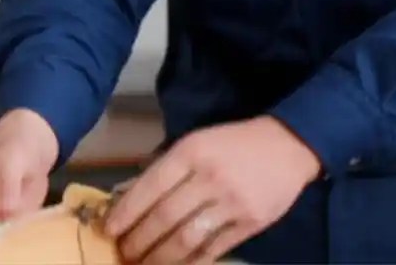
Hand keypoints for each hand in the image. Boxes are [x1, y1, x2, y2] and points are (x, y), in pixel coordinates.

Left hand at [105, 116, 320, 263]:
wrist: (287, 146)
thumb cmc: (231, 144)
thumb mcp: (196, 143)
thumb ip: (165, 168)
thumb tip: (128, 199)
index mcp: (192, 152)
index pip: (150, 186)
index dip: (126, 212)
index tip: (108, 229)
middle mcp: (210, 177)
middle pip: (165, 217)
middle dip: (139, 240)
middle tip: (124, 252)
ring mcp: (232, 203)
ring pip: (187, 239)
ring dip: (160, 257)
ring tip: (145, 264)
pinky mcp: (251, 224)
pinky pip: (214, 249)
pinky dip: (192, 262)